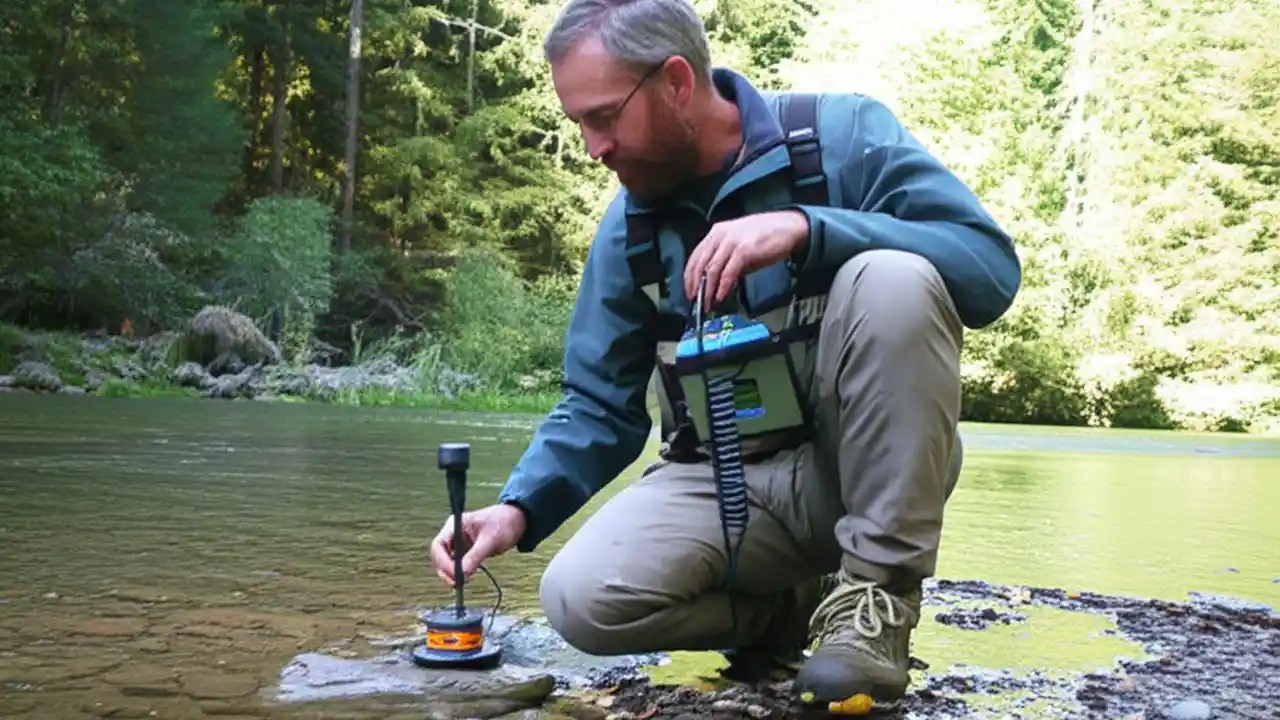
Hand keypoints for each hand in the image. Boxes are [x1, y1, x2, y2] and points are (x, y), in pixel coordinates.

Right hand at [430, 503, 526, 586]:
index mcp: (455, 524)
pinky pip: (457, 564)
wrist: (516, 520)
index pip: (439, 545)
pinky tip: (465, 579)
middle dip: (446, 569)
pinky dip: (459, 572)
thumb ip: (475, 556)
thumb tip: (462, 574)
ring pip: (446, 561)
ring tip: (461, 583)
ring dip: (451, 573)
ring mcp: (459, 542)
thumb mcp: (491, 540)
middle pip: (439, 555)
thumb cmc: (504, 523)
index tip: (454, 574)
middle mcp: (453, 533)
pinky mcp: (466, 551)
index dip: (442, 561)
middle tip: (457, 583)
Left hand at [683, 210, 808, 309]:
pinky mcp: (744, 251)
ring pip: (712, 270)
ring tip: (707, 304)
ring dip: (708, 290)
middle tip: (696, 301)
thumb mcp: (739, 244)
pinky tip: (721, 296)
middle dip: (696, 285)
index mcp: (717, 232)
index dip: (690, 276)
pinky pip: (728, 273)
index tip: (690, 291)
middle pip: (700, 264)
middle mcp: (721, 235)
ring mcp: (732, 242)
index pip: (695, 256)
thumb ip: (726, 260)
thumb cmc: (766, 235)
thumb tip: (718, 282)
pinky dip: (723, 287)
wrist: (789, 227)